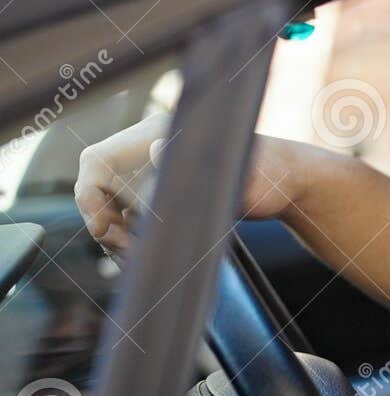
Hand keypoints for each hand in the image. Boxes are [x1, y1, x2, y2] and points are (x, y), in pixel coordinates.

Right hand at [76, 115, 324, 253]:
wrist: (294, 184)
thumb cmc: (271, 172)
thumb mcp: (235, 170)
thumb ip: (196, 167)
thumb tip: (156, 149)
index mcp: (160, 135)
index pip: (97, 160)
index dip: (89, 194)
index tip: (104, 228)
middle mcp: (151, 153)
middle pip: (100, 190)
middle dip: (105, 225)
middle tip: (129, 252)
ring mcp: (157, 175)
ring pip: (115, 210)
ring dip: (119, 238)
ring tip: (140, 259)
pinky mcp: (168, 197)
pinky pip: (135, 220)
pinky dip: (135, 240)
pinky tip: (147, 257)